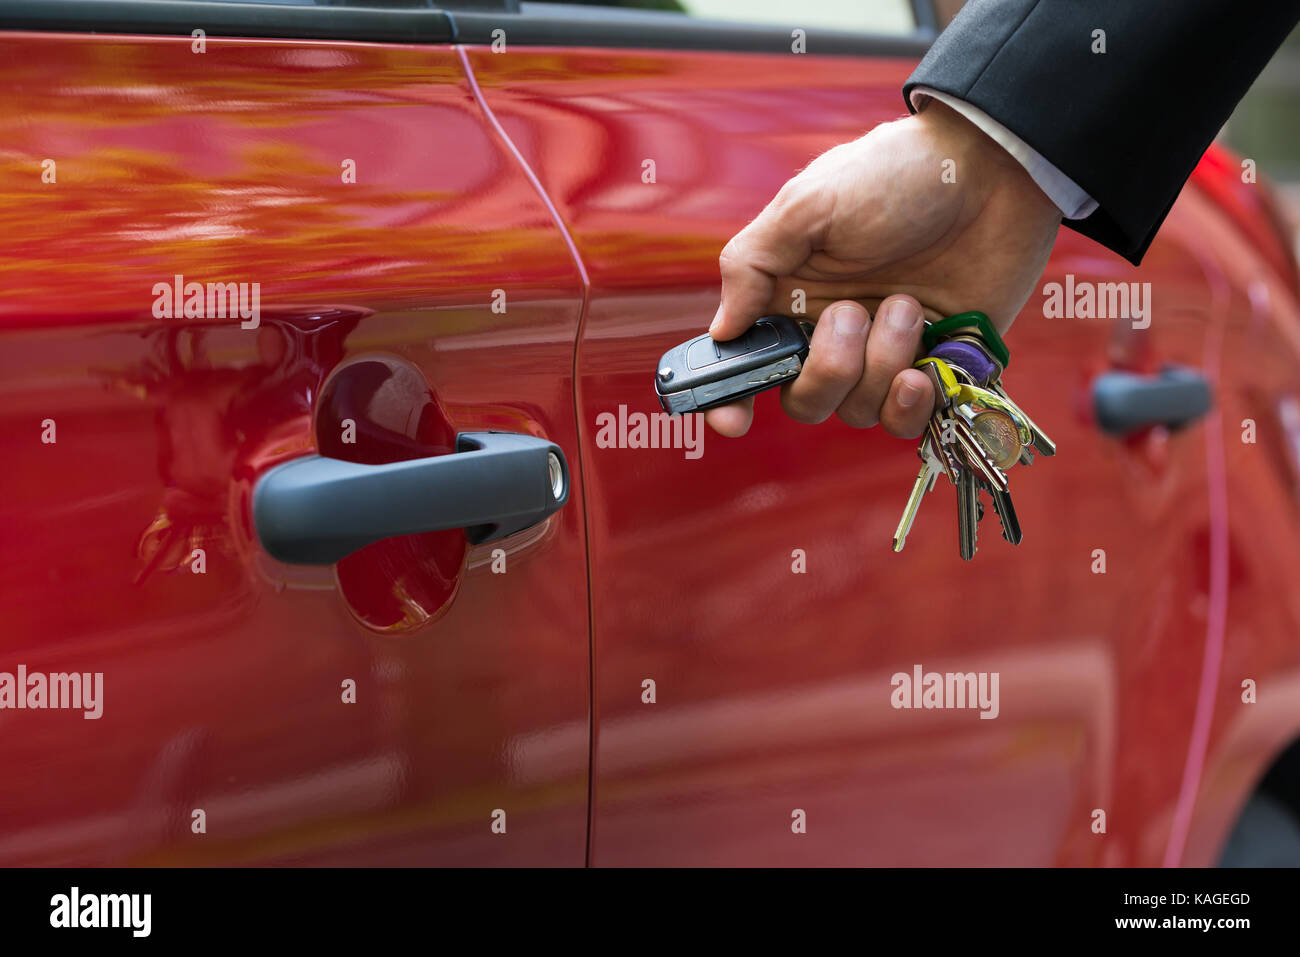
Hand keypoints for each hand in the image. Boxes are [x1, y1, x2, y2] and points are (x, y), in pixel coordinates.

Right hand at [704, 100, 1061, 438]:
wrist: (994, 170)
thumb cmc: (897, 174)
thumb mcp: (809, 204)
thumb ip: (752, 264)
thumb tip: (721, 330)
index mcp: (791, 297)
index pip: (748, 365)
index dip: (730, 401)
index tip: (733, 418)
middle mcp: (834, 334)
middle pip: (804, 400)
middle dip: (827, 370)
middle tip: (852, 312)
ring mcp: (885, 353)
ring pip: (858, 410)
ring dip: (880, 363)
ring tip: (908, 304)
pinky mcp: (938, 365)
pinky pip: (909, 422)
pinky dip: (910, 405)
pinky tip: (922, 371)